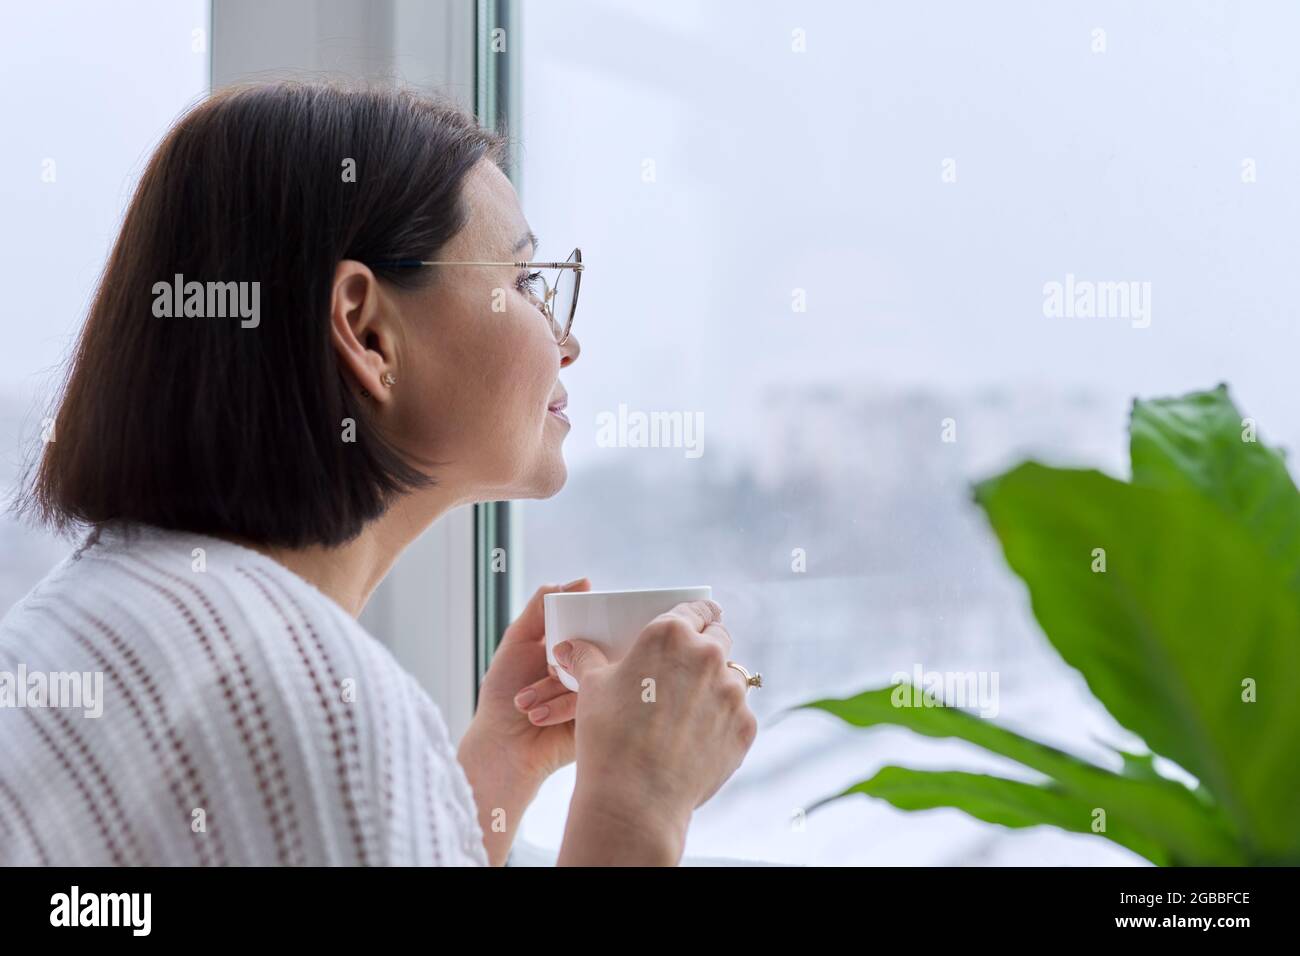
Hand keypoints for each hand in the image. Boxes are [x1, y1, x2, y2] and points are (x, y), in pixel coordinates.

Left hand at [461, 577, 590, 789]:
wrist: (503, 745)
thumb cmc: (503, 694)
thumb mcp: (516, 642)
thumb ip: (537, 610)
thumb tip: (572, 582)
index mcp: (572, 647)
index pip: (594, 623)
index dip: (592, 618)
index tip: (586, 616)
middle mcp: (587, 667)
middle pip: (598, 645)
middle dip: (569, 654)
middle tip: (547, 665)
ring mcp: (595, 692)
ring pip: (591, 672)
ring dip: (552, 685)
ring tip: (524, 700)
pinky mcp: (599, 717)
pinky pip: (592, 700)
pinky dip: (559, 705)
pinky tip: (537, 715)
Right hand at [553, 599, 757, 865]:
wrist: (635, 797)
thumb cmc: (608, 735)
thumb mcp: (591, 687)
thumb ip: (586, 657)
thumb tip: (568, 646)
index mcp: (671, 634)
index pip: (697, 608)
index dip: (696, 613)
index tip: (696, 620)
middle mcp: (708, 655)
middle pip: (719, 638)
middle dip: (706, 647)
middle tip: (687, 667)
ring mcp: (732, 692)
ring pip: (731, 677)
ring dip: (715, 685)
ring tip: (688, 710)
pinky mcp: (745, 726)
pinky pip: (737, 714)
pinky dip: (721, 721)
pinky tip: (696, 738)